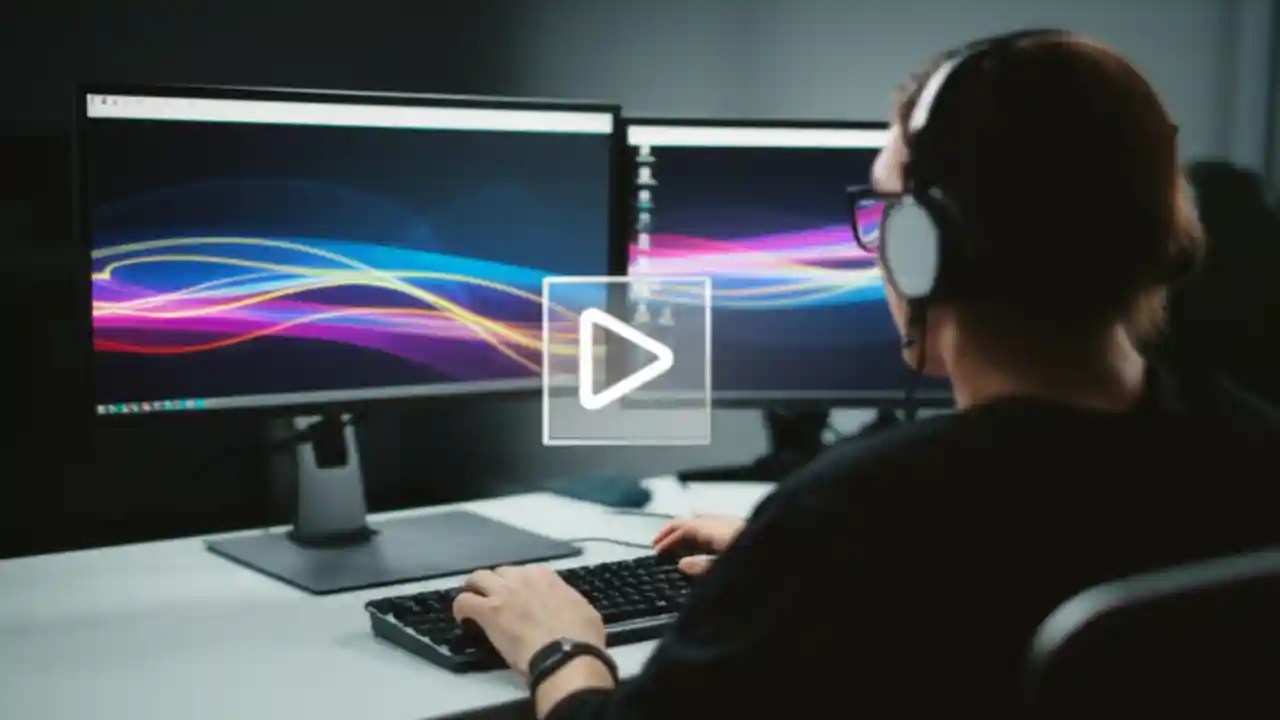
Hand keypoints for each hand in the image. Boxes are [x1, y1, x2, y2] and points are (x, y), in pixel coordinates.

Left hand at [453, 565, 605, 676]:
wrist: (566, 654)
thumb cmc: (580, 637)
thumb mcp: (583, 610)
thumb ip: (568, 602)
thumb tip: (567, 608)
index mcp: (546, 577)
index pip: (525, 572)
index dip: (520, 585)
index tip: (520, 597)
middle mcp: (523, 578)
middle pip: (500, 572)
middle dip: (496, 584)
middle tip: (494, 600)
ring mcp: (504, 593)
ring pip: (477, 578)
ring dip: (474, 589)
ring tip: (473, 603)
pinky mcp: (488, 612)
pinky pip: (464, 601)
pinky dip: (461, 608)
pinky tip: (463, 618)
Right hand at [652, 514, 744, 575]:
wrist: (790, 568)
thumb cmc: (753, 565)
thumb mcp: (722, 570)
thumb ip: (700, 567)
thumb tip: (683, 564)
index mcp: (717, 528)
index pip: (684, 526)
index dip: (667, 537)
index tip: (656, 550)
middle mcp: (726, 522)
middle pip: (693, 521)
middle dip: (675, 532)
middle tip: (661, 544)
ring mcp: (739, 526)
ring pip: (706, 524)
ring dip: (690, 535)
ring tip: (679, 548)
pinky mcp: (749, 533)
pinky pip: (718, 530)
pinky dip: (705, 538)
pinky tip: (705, 550)